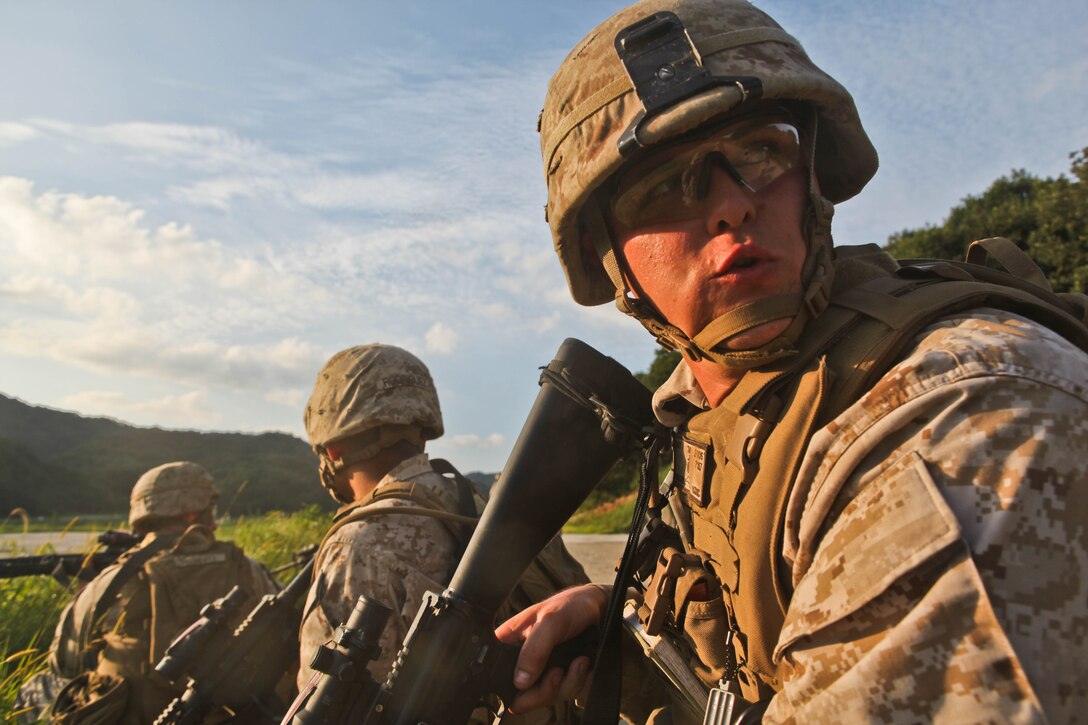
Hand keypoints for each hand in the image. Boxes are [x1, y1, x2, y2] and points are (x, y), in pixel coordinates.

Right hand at [494, 583, 608, 712]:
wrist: (599, 608)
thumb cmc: (570, 606)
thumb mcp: (550, 620)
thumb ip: (534, 650)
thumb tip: (520, 682)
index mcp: (510, 645)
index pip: (497, 677)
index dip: (511, 688)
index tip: (530, 683)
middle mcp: (525, 662)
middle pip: (523, 698)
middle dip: (546, 690)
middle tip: (558, 672)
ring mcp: (544, 672)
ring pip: (549, 698)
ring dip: (569, 682)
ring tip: (579, 660)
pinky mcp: (563, 679)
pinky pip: (569, 694)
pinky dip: (580, 682)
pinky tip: (585, 664)